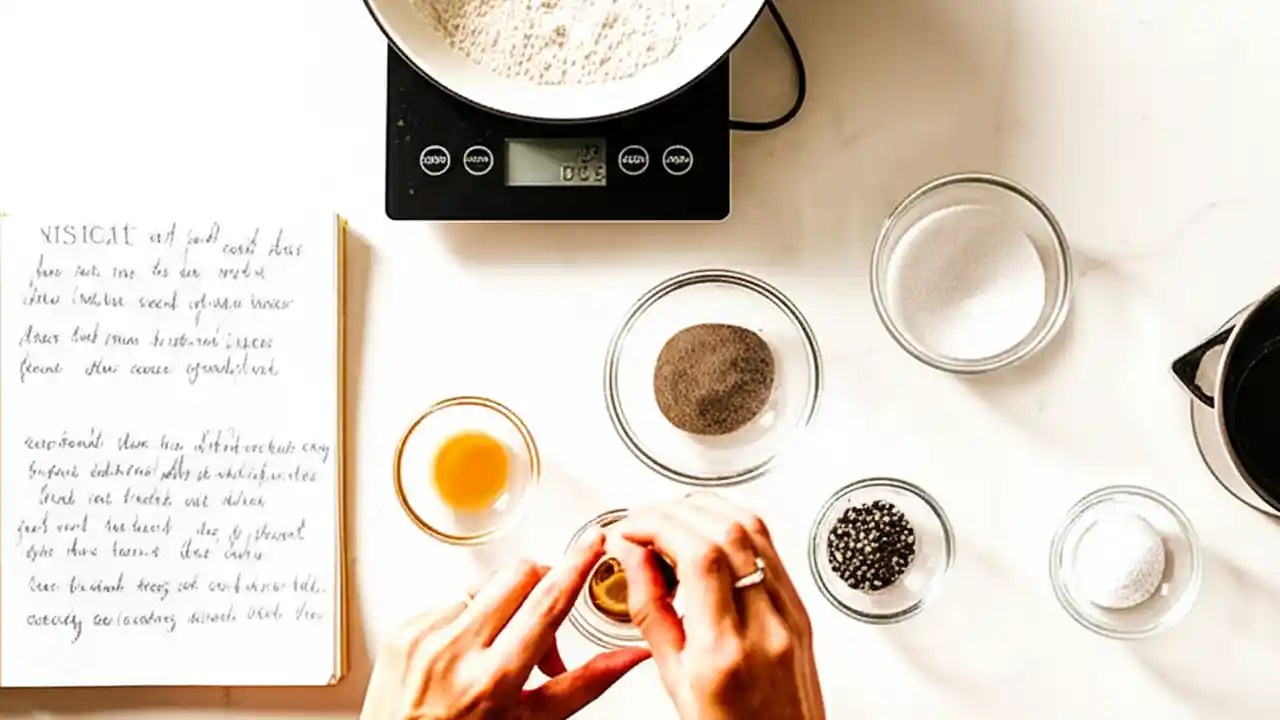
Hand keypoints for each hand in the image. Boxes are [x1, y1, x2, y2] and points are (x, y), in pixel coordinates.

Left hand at [361, 529, 649, 719]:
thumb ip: (586, 683)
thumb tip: (631, 655)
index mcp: (493, 679)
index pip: (546, 604)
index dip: (576, 567)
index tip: (594, 542)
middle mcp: (454, 651)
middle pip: (518, 576)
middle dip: (542, 584)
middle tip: (544, 621)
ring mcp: (424, 635)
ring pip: (486, 585)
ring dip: (503, 607)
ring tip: (498, 650)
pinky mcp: (404, 628)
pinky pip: (452, 599)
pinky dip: (468, 619)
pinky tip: (464, 653)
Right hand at [608, 494, 824, 719]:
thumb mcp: (673, 679)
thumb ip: (651, 611)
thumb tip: (632, 557)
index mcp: (725, 652)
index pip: (700, 558)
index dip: (659, 526)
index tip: (631, 529)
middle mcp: (766, 627)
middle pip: (726, 534)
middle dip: (675, 512)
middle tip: (643, 522)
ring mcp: (790, 614)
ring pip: (753, 530)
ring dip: (704, 510)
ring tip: (671, 522)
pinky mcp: (800, 608)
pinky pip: (768, 548)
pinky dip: (732, 525)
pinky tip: (708, 532)